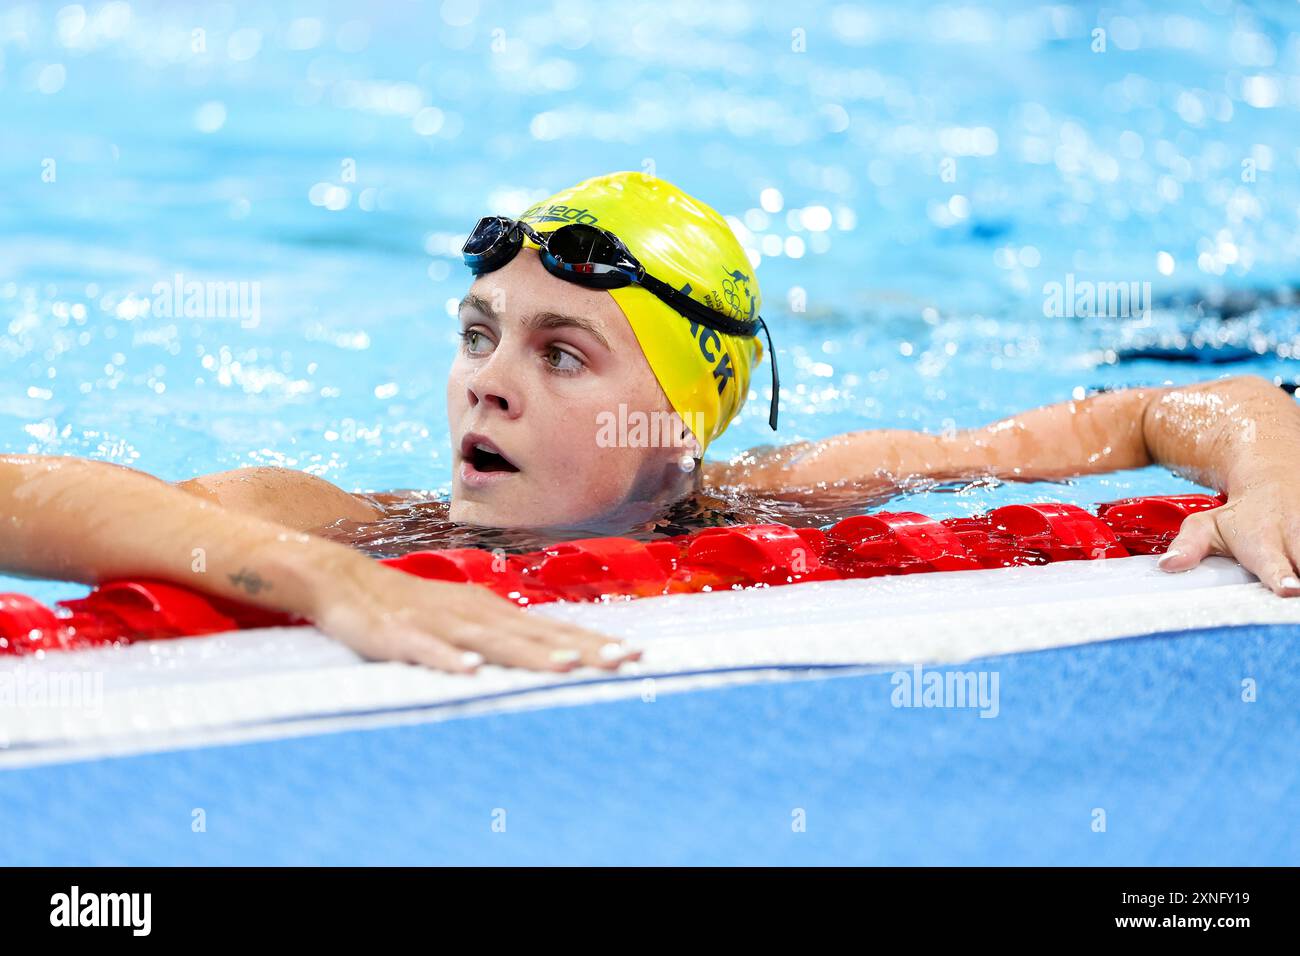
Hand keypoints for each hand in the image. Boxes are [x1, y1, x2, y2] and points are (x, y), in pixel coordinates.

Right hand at [308, 551, 639, 673]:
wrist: (344, 581)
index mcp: (493, 611)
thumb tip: (556, 652)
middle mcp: (474, 614)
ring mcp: (439, 624)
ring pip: (492, 641)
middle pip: (536, 635)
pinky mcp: (400, 636)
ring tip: (566, 667)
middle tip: (625, 660)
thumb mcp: (466, 618)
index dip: (593, 643)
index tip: (634, 655)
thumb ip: (506, 636)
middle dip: (582, 649)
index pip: (553, 630)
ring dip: (530, 655)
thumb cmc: (413, 607)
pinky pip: (428, 652)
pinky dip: (451, 661)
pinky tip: (472, 672)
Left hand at [1158, 473, 1299, 596]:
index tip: (1288, 589)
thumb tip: (1168, 565)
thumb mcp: (1207, 526)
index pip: (1273, 564)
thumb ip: (1189, 546)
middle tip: (1299, 592)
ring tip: (1299, 597)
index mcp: (1263, 541)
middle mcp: (1297, 539)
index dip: (1281, 577)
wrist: (1277, 478)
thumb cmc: (1238, 515)